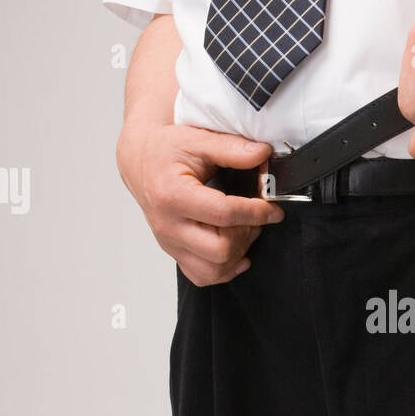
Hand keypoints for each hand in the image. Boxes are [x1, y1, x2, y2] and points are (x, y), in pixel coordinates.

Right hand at [116, 119, 283, 286]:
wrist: (141, 159)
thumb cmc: (165, 150)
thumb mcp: (198, 139)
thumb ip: (232, 148)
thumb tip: (263, 154)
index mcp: (173, 196)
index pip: (224, 215)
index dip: (256, 213)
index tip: (273, 209)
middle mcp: (168, 225)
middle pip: (221, 249)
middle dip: (247, 234)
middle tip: (255, 217)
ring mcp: (170, 242)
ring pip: (213, 270)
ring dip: (238, 253)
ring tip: (244, 230)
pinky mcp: (174, 251)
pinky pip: (202, 276)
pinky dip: (224, 270)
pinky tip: (235, 251)